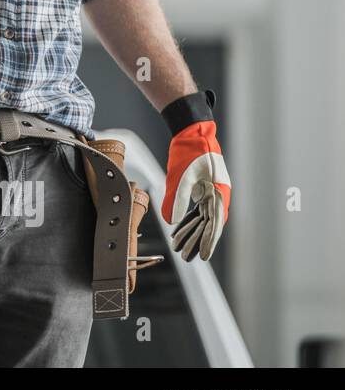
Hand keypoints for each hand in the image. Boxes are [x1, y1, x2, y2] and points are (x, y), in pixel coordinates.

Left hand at [161, 90, 230, 261]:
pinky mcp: (203, 189)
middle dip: (197, 241)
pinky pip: (197, 209)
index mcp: (218, 192)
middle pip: (208, 224)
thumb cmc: (189, 151)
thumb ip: (176, 198)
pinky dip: (188, 220)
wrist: (193, 131)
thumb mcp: (181, 175)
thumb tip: (171, 221)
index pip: (215, 223)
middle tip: (185, 257)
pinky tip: (178, 231)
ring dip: (191, 232)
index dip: (209, 241)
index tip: (203, 256)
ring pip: (201, 218)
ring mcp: (211, 192)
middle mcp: (218, 195)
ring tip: (178, 248)